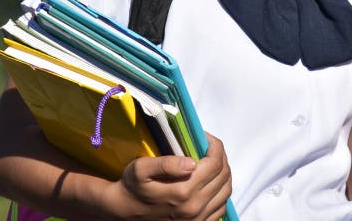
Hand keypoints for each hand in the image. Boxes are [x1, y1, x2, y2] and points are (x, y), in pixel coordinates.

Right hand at [97, 133, 231, 219]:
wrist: (125, 214)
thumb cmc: (133, 187)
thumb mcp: (141, 169)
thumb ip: (166, 164)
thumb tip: (192, 162)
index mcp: (183, 192)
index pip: (215, 164)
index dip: (215, 146)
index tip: (206, 138)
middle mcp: (195, 207)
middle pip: (224, 176)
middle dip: (221, 156)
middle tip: (210, 147)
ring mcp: (198, 218)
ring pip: (226, 191)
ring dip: (224, 173)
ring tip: (213, 161)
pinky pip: (221, 207)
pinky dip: (221, 191)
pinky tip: (212, 182)